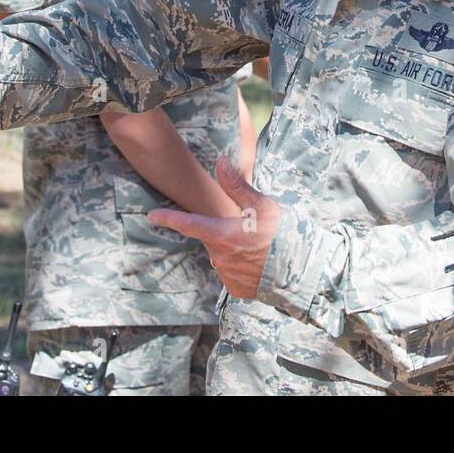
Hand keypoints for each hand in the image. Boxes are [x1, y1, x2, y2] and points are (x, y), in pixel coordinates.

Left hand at [149, 155, 281, 297]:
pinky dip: (243, 267)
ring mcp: (228, 276)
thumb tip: (220, 161)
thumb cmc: (283, 235)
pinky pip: (234, 274)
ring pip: (223, 256)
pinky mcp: (238, 291)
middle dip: (223, 232)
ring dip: (234, 250)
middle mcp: (219, 258)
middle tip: (250, 229)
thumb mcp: (262, 205)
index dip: (167, 218)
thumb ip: (236, 185)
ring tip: (260, 247)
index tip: (151, 215)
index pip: (186, 224)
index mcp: (221, 235)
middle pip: (212, 239)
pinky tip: (260, 264)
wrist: (302, 272)